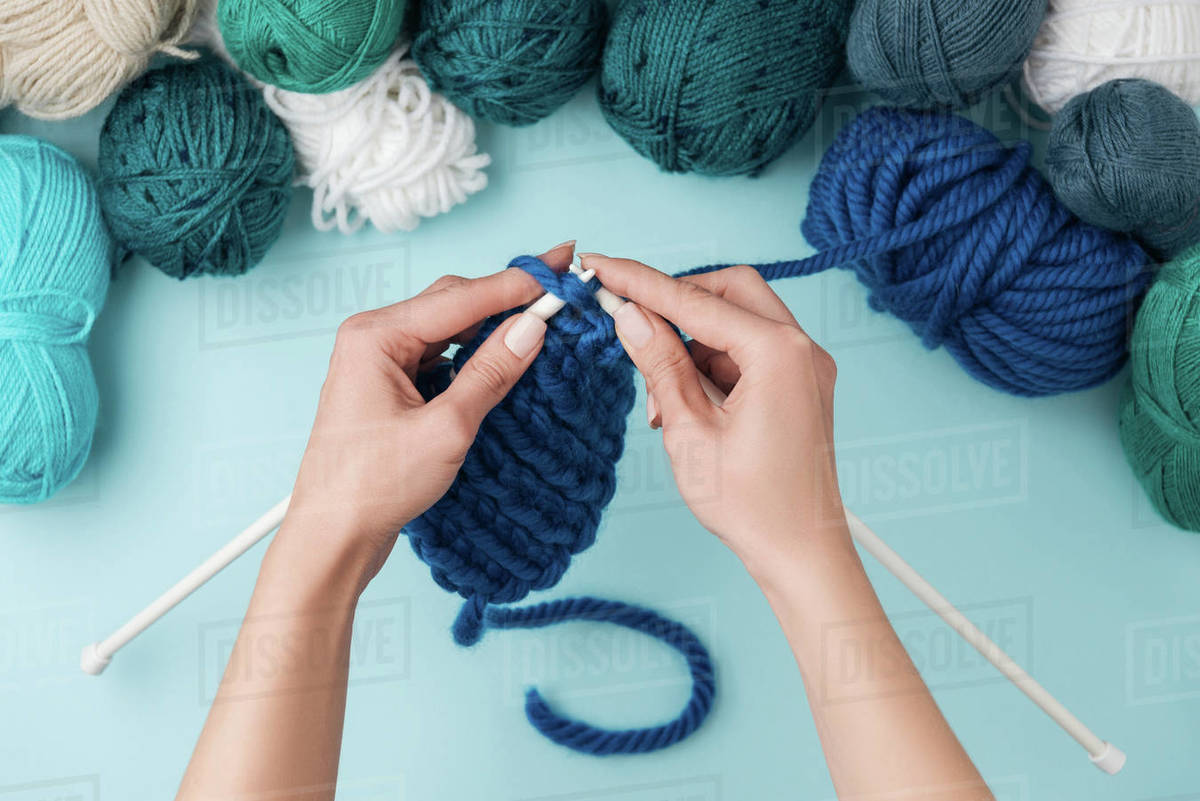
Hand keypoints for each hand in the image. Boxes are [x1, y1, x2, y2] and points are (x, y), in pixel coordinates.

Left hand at [280, 242, 574, 590]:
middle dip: (506, 297)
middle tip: (557, 289)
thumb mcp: (446, 429)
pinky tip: (504, 356)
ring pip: (448, 328)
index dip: (516, 285)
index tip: (559, 272)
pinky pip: (439, 355)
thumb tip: (532, 329)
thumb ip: (492, 373)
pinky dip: (474, 353)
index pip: (460, 297)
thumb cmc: (374, 487)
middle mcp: (372, 338)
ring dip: (492, 326)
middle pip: (453, 302)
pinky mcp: (389, 387)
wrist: (333, 536)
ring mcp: (378, 362)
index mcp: (376, 336)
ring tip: (541, 319)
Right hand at [582, 255, 845, 577]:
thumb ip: (659, 365)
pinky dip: (713, 365)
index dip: (641, 283)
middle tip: (634, 323)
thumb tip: (630, 316)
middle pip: (729, 290)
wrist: (801, 554)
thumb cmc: (753, 505)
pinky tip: (685, 404)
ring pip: (738, 320)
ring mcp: (805, 366)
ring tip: (661, 398)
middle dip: (678, 301)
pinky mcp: (800, 384)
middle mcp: (801, 349)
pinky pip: (749, 351)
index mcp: (778, 354)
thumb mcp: (690, 431)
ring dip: (693, 342)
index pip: (695, 300)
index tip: (601, 267)